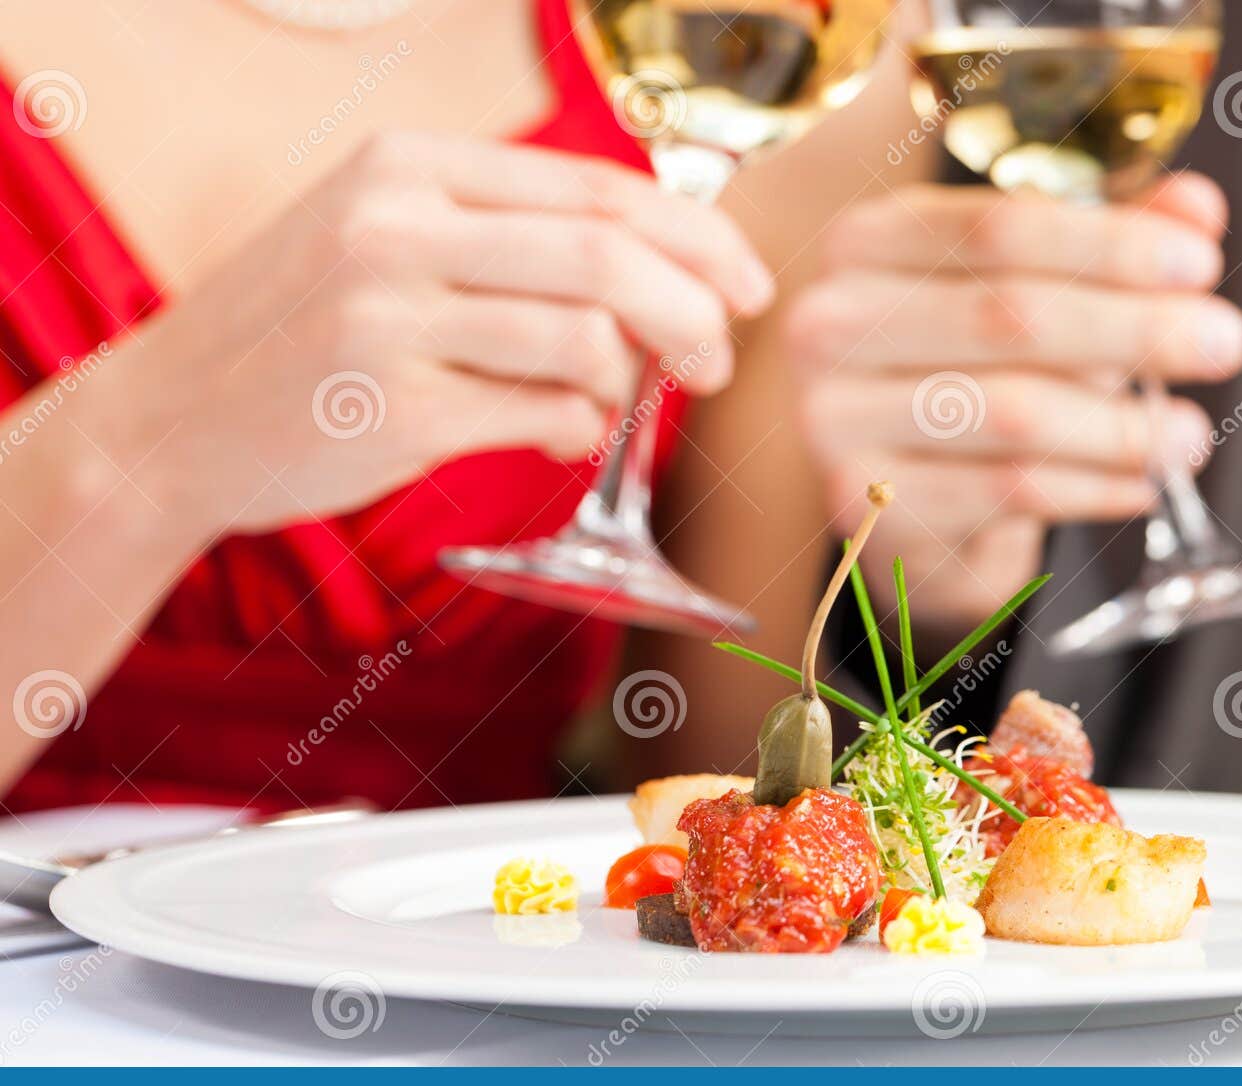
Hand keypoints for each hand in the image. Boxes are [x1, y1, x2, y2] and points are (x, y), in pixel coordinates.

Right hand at [82, 132, 773, 536]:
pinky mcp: (392, 413)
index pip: (599, 188)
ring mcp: (390, 321)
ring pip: (587, 340)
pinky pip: (541, 414)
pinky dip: (579, 428)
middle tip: (719, 358)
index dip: (698, 238)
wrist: (166, 421)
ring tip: (624, 400)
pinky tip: (560, 431)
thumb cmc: (300, 329)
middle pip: (611, 258)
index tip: (746, 282)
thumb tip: (659, 271)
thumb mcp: (381, 234)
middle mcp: (397, 229)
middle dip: (698, 312)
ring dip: (640, 381)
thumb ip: (507, 236)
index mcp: (410, 167)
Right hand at [784, 175, 1241, 622]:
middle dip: (1136, 329)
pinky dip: (1091, 488)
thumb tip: (1197, 210)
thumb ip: (1107, 247)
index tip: (1204, 265)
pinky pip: (1004, 490)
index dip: (1111, 245)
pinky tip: (1140, 485)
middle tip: (1224, 343)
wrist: (907, 507)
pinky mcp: (860, 500)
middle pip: (1010, 315)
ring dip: (1123, 426)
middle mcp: (830, 321)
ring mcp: (832, 416)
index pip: (1000, 228)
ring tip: (1191, 435)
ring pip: (1012, 411)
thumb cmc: (970, 382)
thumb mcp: (1035, 298)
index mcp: (868, 243)